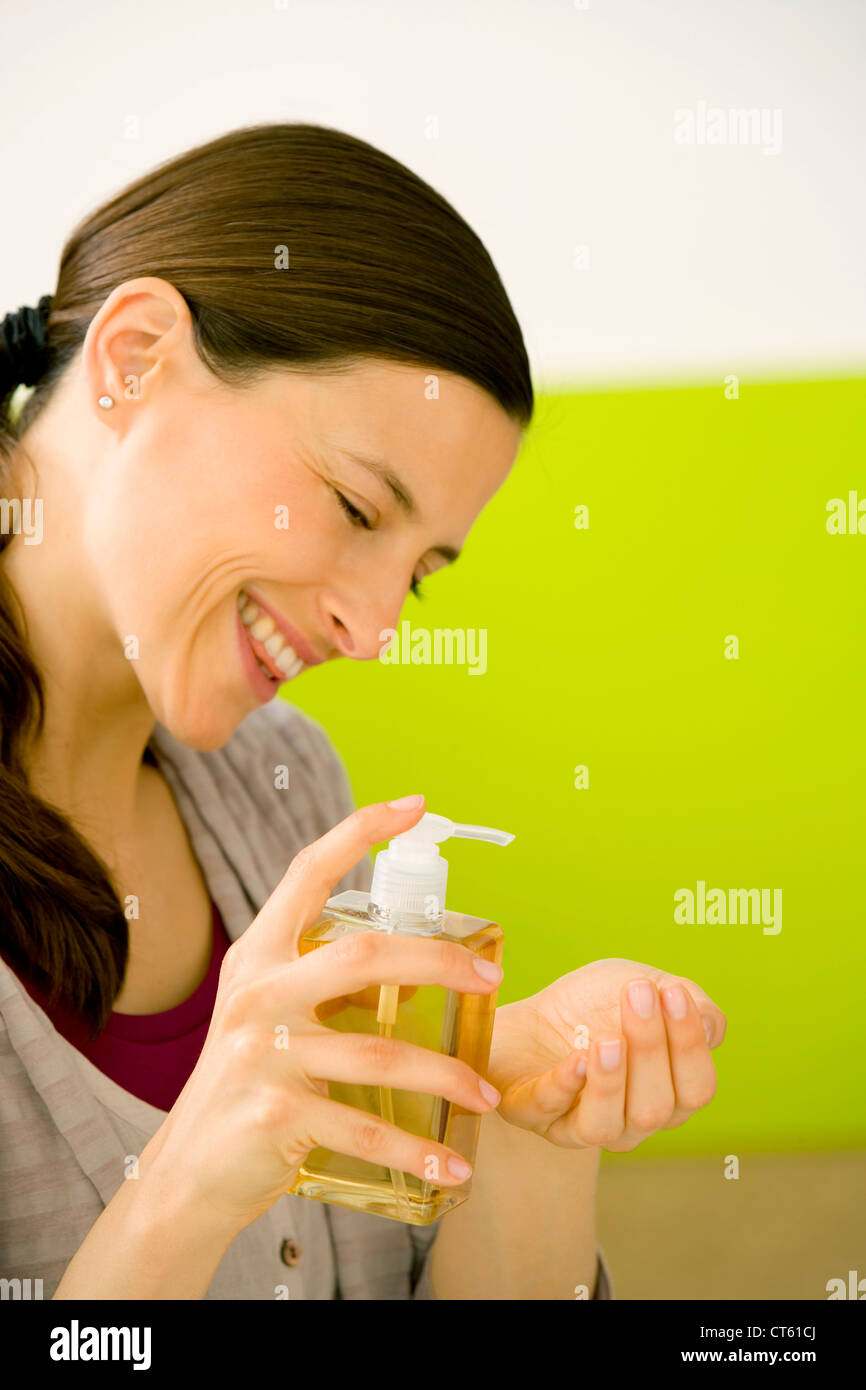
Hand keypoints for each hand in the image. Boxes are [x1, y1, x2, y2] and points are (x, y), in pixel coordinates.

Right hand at [142, 795, 500, 1233]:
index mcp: (258, 957)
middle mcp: (257, 994)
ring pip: (381, 1054)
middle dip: (442, 962)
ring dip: (448, 1078)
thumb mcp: (268, 1016)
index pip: (308, 872)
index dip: (361, 831)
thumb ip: (320, 983)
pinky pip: (365, 1129)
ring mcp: (263, 1053)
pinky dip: (417, 1151)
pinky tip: (451, 1165)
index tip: (416, 805)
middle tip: (493, 980)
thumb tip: (415, 971)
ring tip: (486, 1096)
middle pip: (366, 955)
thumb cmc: (248, 1087)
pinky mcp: (274, 1113)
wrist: (189, 1174)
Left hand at [488, 958, 725, 1150]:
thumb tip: (711, 1028)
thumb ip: (691, 1004)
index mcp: (668, 1097)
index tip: (671, 991)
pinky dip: (566, 1086)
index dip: (689, 1044)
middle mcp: (631, 1122)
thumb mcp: (646, 987)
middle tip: (637, 994)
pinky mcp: (534, 1115)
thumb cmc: (597, 1005)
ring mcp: (581, 1125)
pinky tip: (575, 1057)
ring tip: (608, 1040)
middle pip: (656, 1107)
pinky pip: (552, 1112)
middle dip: (650, 1048)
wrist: (532, 1013)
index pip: (696, 1088)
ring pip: (605, 1126)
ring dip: (610, 1083)